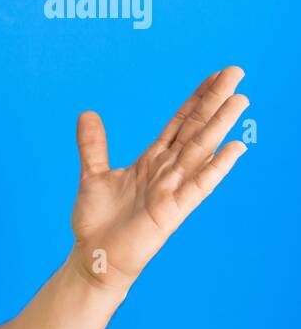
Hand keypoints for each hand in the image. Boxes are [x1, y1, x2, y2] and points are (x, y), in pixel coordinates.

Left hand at [70, 66, 248, 292]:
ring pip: (201, 150)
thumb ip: (94, 145)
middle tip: (237, 72)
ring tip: (240, 100)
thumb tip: (88, 113)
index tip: (216, 76)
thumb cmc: (98, 220)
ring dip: (220, 125)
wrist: (95, 256)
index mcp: (152, 161)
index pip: (179, 123)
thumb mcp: (92, 174)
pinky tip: (236, 148)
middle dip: (215, 101)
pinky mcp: (172, 211)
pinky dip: (218, 167)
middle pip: (195, 129)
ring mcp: (172, 190)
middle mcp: (167, 171)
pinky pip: (199, 185)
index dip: (197, 98)